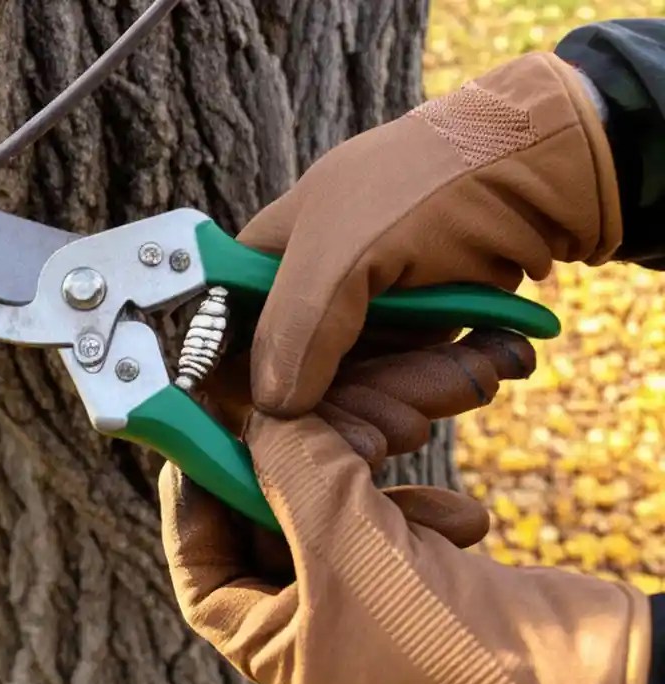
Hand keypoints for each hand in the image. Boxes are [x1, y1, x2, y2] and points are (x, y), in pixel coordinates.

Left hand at [160, 335, 650, 683]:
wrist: (583, 666)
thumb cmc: (450, 633)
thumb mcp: (345, 538)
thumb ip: (286, 465)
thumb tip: (259, 414)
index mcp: (266, 639)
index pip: (198, 555)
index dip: (196, 492)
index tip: (206, 432)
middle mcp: (302, 621)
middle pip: (266, 514)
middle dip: (303, 459)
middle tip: (331, 422)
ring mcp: (357, 598)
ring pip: (330, 503)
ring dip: (368, 467)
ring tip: (407, 451)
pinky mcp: (410, 576)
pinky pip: (384, 516)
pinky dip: (415, 505)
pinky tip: (460, 522)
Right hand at [238, 51, 620, 416]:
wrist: (549, 165)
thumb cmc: (433, 181)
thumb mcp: (348, 246)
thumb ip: (296, 325)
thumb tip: (269, 408)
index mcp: (266, 260)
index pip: (224, 344)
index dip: (242, 393)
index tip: (282, 427)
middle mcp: (307, 295)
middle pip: (295, 386)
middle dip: (350, 407)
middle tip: (400, 416)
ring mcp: (362, 317)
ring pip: (358, 396)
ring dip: (411, 398)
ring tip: (466, 373)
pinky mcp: (414, 336)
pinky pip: (410, 387)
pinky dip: (445, 384)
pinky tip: (484, 362)